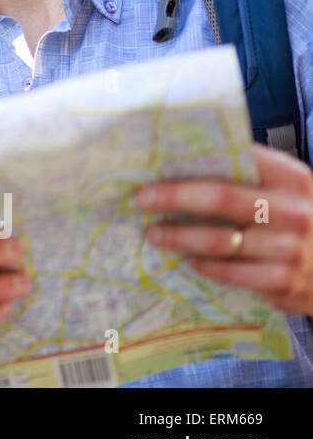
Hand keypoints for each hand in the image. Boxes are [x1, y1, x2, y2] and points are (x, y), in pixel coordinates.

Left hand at [137, 143, 312, 315]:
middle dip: (174, 197)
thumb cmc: (300, 220)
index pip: (238, 158)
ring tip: (153, 233)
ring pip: (218, 240)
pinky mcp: (284, 280)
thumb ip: (251, 175)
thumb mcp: (287, 191)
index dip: (196, 158)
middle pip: (220, 198)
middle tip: (142, 198)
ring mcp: (289, 247)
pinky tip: (187, 260)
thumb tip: (186, 159)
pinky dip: (204, 265)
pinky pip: (231, 272)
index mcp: (290, 177)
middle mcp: (292, 210)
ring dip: (179, 236)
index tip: (158, 161)